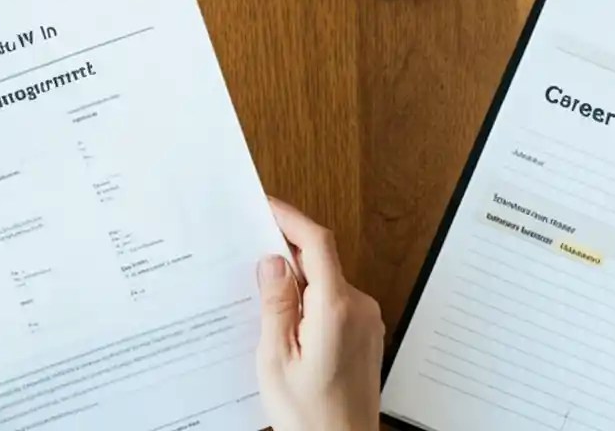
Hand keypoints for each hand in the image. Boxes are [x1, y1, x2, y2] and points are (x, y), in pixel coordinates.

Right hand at [256, 198, 383, 430]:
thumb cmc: (309, 416)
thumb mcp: (276, 359)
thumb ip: (275, 304)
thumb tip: (273, 261)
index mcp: (336, 310)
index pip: (317, 243)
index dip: (290, 217)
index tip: (266, 204)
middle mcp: (358, 308)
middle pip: (321, 259)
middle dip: (285, 250)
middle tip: (248, 247)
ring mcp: (366, 320)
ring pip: (326, 281)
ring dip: (296, 279)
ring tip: (259, 293)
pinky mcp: (365, 333)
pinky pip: (334, 300)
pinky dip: (309, 298)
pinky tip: (284, 317)